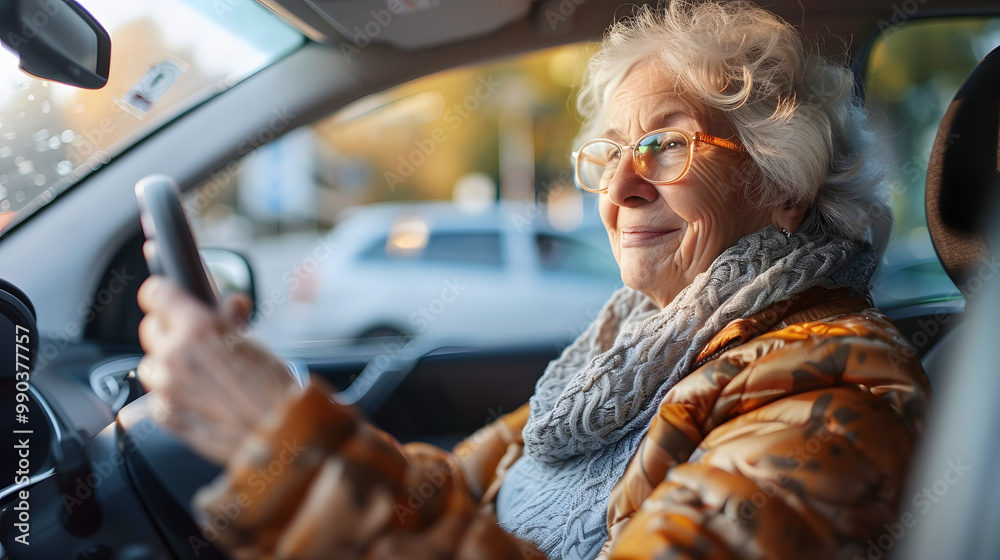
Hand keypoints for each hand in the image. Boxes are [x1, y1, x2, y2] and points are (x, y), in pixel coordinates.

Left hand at [137, 275, 298, 464]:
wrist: (278, 435)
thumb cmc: (274, 390)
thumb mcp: (255, 342)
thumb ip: (229, 321)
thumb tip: (227, 307)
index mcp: (197, 329)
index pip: (156, 293)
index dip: (165, 294)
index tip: (170, 298)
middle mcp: (174, 355)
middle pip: (151, 328)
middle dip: (172, 330)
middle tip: (199, 341)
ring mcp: (166, 388)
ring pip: (152, 363)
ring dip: (170, 364)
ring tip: (202, 374)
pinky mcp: (165, 415)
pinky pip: (159, 396)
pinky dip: (175, 394)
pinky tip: (202, 398)